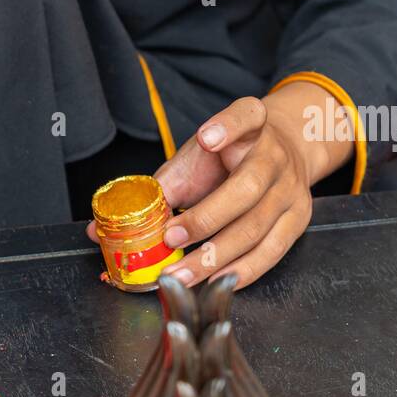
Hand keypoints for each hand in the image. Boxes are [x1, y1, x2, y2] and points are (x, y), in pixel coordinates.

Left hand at [85, 85, 349, 288]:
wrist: (282, 154)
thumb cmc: (226, 158)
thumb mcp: (194, 159)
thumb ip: (156, 189)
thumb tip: (98, 229)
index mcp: (253, 125)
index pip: (245, 116)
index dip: (227, 126)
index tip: (206, 137)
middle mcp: (276, 156)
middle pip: (247, 188)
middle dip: (205, 218)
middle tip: (170, 238)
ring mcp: (292, 189)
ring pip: (257, 228)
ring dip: (214, 257)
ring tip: (181, 275)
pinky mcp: (298, 220)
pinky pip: (271, 252)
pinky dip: (242, 271)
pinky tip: (214, 281)